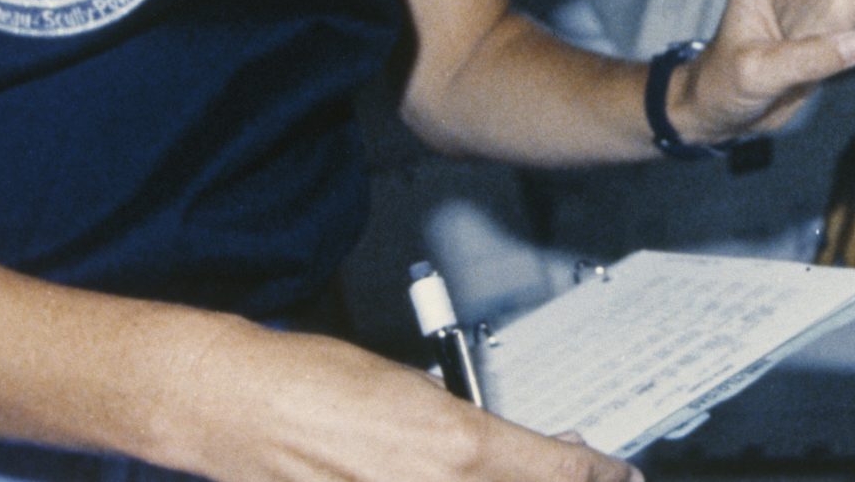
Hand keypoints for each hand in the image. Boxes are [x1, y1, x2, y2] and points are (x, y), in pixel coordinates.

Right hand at [162, 320, 640, 481]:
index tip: (616, 476)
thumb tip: (515, 451)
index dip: (599, 476)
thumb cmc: (312, 383)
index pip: (559, 472)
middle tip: (583, 478)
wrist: (238, 405)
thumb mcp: (415, 390)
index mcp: (459, 446)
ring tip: (524, 476)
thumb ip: (472, 431)